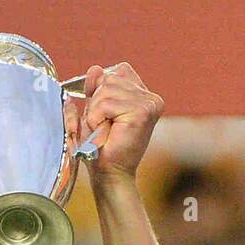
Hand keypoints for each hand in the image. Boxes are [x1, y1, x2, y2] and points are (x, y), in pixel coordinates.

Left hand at [79, 62, 163, 179]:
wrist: (109, 175)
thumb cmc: (100, 148)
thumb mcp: (93, 111)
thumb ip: (94, 88)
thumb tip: (95, 69)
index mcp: (143, 95)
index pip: (118, 71)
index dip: (101, 88)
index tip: (100, 113)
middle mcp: (150, 97)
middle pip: (110, 78)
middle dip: (96, 103)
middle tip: (102, 127)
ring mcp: (149, 103)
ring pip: (106, 89)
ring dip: (95, 113)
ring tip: (104, 131)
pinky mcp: (143, 112)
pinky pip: (106, 102)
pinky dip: (97, 118)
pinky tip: (106, 134)